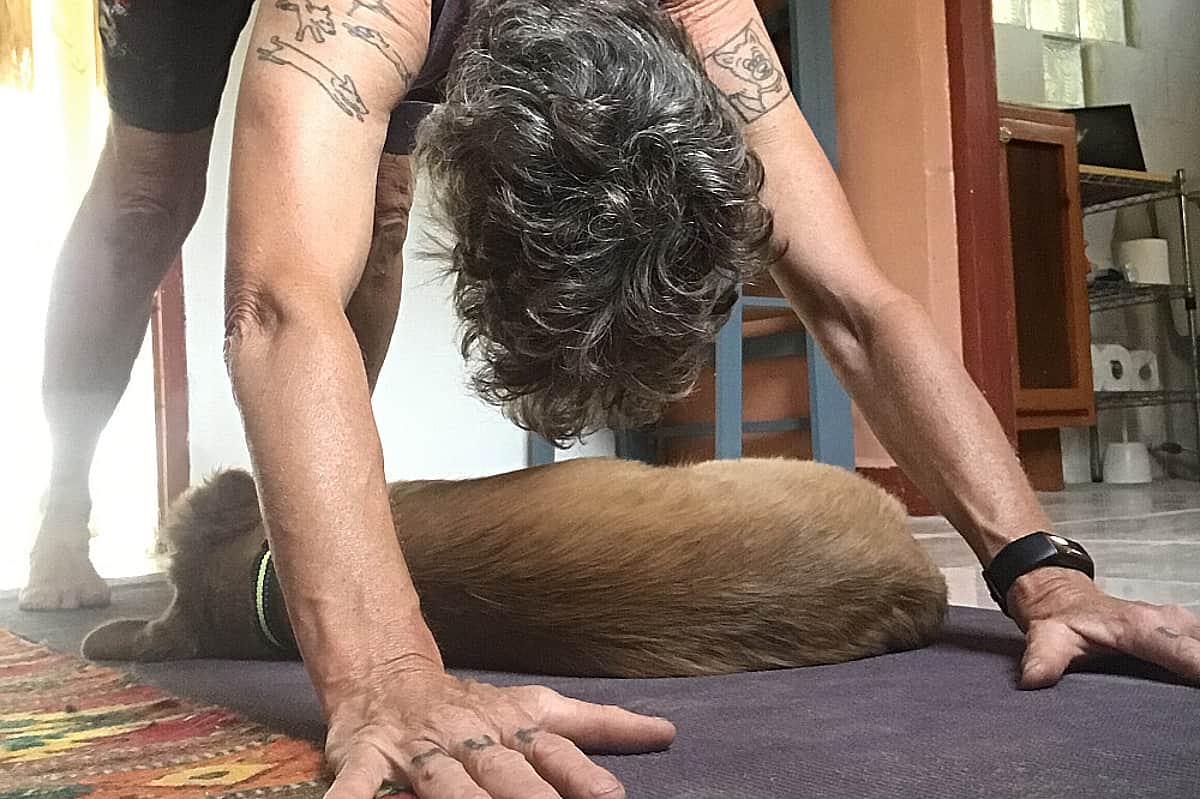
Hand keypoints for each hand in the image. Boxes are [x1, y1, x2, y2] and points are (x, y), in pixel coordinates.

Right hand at [322, 660, 675, 798]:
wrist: (389, 674)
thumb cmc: (474, 706)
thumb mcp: (538, 706)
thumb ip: (599, 725)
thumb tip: (666, 732)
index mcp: (513, 726)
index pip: (556, 753)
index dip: (583, 778)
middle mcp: (471, 737)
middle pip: (505, 773)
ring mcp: (420, 749)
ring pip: (445, 782)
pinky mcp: (368, 757)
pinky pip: (357, 785)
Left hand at [1007, 567, 1199, 688]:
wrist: (1061, 597)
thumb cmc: (1061, 618)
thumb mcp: (1047, 638)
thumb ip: (1043, 660)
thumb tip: (1034, 680)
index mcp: (1140, 626)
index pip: (1184, 652)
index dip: (1199, 668)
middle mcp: (1167, 620)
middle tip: (1192, 704)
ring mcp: (1180, 623)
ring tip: (1191, 696)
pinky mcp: (1185, 629)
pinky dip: (1198, 661)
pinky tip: (1193, 683)